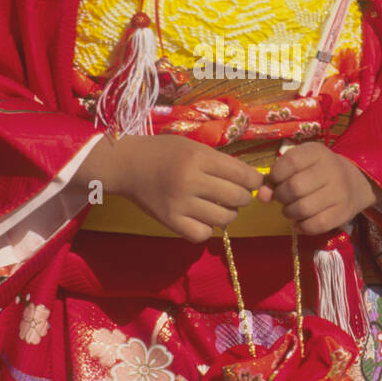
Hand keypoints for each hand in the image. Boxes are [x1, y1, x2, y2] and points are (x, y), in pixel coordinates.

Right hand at [83, 134, 262, 243]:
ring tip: (218, 205)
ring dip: (228, 213)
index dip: (254, 181)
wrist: (127, 165)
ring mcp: (180, 204)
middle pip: (238, 198)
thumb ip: (220, 162)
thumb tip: (251, 182)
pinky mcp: (170, 221)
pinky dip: (207, 228)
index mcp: (199, 157)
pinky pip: (202, 234)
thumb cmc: (164, 152)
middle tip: (234, 194)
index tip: (251, 182)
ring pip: (224, 218)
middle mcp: (190, 180)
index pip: (244, 175)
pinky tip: (202, 218)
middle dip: (243, 197)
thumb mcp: (194, 146)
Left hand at [254, 141, 381, 234]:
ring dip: (289, 212)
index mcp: (318, 153)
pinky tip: (300, 222)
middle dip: (280, 196)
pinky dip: (302, 226)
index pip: (291, 161)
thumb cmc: (320, 171)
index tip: (276, 180)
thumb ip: (279, 175)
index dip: (276, 174)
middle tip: (282, 197)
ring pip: (303, 209)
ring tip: (291, 209)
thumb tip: (261, 195)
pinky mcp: (343, 213)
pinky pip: (315, 225)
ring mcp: (340, 193)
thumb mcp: (301, 164)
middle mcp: (332, 170)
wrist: (357, 182)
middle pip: (295, 187)